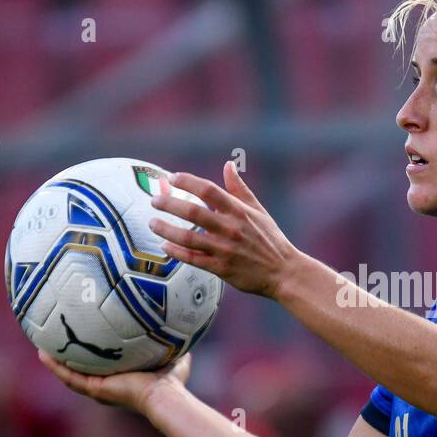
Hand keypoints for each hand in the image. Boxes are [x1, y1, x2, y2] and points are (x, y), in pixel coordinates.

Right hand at [38, 349, 191, 414]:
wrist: (164, 395)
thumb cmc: (171, 383)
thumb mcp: (172, 359)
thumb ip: (175, 349)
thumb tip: (182, 333)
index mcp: (121, 382)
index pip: (101, 370)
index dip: (91, 360)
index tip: (83, 347)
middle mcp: (107, 387)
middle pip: (80, 374)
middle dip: (67, 362)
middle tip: (54, 347)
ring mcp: (98, 390)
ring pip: (70, 376)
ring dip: (55, 364)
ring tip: (40, 349)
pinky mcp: (94, 389)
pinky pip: (69, 376)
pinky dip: (55, 366)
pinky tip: (43, 354)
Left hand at [148, 161, 298, 298]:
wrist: (283, 272)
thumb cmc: (271, 240)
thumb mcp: (258, 211)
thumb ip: (239, 189)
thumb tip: (228, 165)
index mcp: (239, 211)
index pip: (208, 190)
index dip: (187, 181)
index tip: (172, 178)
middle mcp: (230, 228)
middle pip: (193, 212)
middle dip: (169, 204)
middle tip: (155, 200)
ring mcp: (224, 249)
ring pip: (188, 237)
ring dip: (166, 229)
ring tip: (152, 223)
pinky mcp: (221, 268)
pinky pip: (192, 259)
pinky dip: (176, 252)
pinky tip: (164, 246)